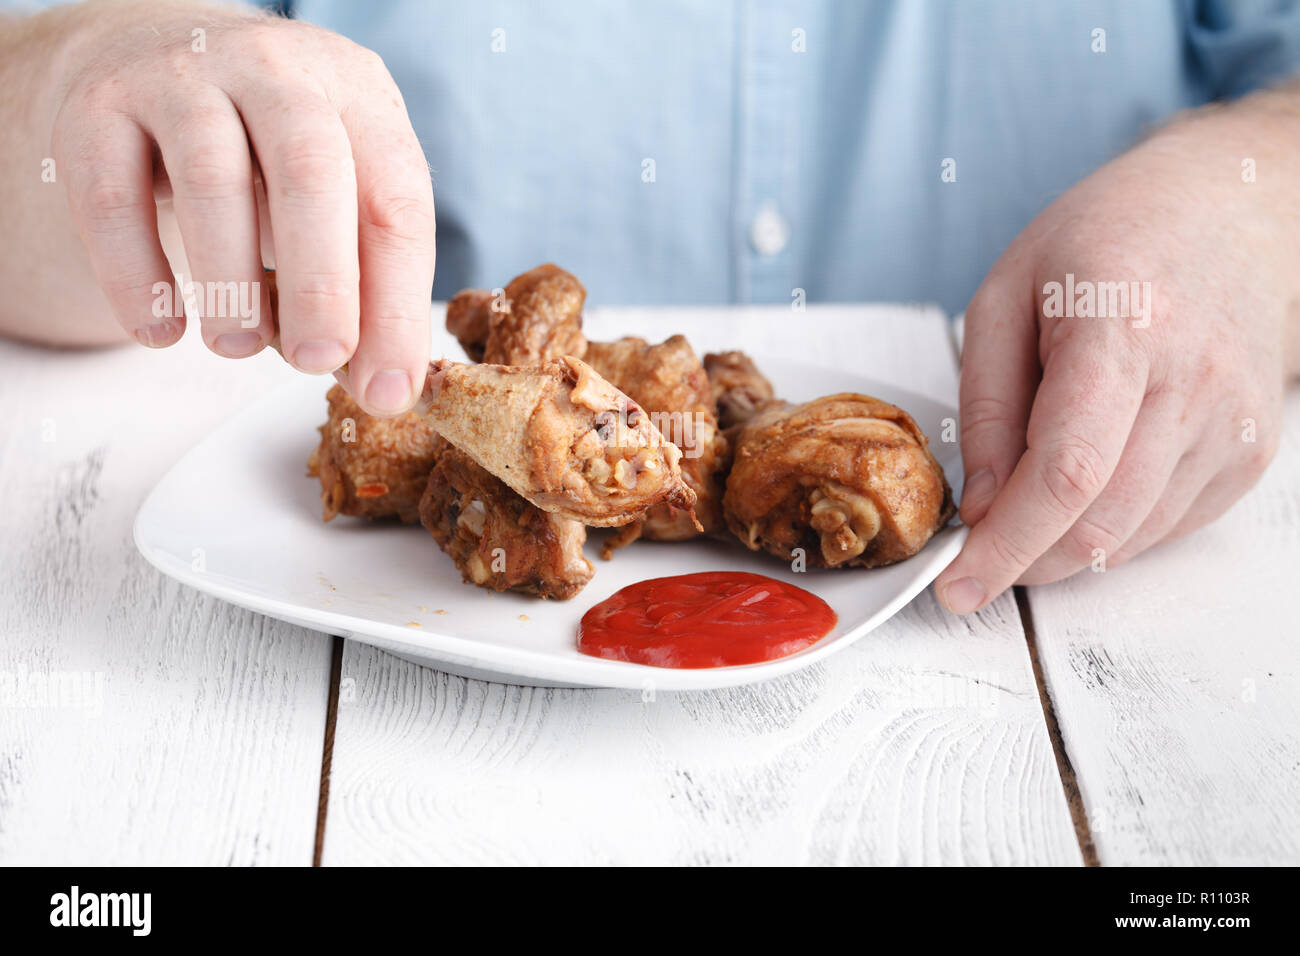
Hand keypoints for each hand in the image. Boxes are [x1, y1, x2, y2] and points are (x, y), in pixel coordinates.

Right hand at [49, 1, 434, 414]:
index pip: (396, 201)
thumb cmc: (269, 155)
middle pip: (312, 172)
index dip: (397, 305)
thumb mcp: (335, 194)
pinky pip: (113, 198)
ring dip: (231, 281)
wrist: (153, 58)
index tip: (389, 390)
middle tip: (317, 363)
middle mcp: (275, 70)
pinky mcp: (99, 106)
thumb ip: (362, 282)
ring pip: (213, 178)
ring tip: (239, 348)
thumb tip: (381, 386)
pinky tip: (161, 331)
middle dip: (322, 283)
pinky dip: (136, 275)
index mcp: (356, 93)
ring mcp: (183, 78)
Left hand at [935, 107, 1295, 613]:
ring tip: (1027, 505)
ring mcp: (1235, 424)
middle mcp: (1195, 384)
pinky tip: (1086, 486)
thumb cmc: (1107, 240)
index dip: (1006, 545)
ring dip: (1063, 551)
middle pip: (1100, 524)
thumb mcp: (1007, 296)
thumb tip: (984, 506)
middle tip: (978, 554)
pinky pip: (1165, 527)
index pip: (1067, 474)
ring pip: (1132, 540)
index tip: (957, 587)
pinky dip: (1109, 532)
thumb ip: (989, 406)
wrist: (1231, 212)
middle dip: (1024, 561)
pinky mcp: (1251, 453)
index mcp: (1124, 330)